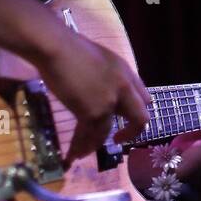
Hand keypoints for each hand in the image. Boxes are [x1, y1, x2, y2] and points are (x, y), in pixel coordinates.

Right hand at [36, 30, 149, 161]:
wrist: (56, 48)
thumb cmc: (70, 47)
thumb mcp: (101, 59)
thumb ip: (108, 76)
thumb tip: (101, 89)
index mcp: (127, 72)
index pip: (143, 97)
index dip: (134, 111)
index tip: (124, 118)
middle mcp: (124, 88)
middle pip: (140, 119)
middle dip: (131, 133)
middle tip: (118, 139)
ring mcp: (110, 102)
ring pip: (108, 132)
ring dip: (95, 144)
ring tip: (84, 151)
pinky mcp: (93, 113)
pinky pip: (90, 136)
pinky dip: (81, 146)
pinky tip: (74, 153)